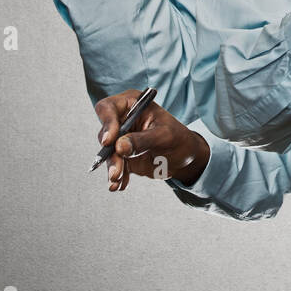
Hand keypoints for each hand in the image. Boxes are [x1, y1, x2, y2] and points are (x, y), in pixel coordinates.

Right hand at [94, 90, 208, 191]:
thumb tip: (119, 147)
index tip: (109, 141)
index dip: (106, 123)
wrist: (185, 157)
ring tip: (117, 180)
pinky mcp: (122, 156)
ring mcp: (121, 139)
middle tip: (116, 170)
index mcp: (133, 104)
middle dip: (109, 154)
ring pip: (108, 153)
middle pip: (105, 134)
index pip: (108, 108)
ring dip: (112, 168)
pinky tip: (120, 185)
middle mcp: (123, 120)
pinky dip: (117, 177)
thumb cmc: (179, 138)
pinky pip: (114, 166)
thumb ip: (142, 140)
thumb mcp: (164, 136)